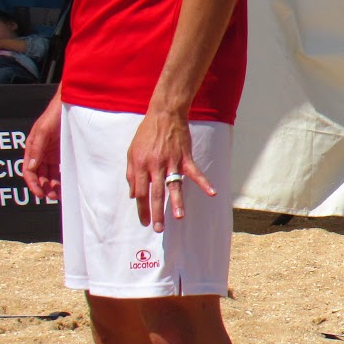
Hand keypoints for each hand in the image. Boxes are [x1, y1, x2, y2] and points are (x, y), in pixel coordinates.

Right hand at [23, 94, 62, 200]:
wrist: (73, 105)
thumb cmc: (55, 114)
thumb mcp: (43, 130)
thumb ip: (37, 148)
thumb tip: (32, 167)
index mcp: (33, 148)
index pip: (29, 171)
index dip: (33, 183)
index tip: (40, 194)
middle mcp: (41, 152)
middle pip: (40, 175)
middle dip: (44, 187)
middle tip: (53, 196)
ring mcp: (53, 153)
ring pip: (50, 174)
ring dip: (53, 185)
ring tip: (60, 194)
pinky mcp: (63, 153)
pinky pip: (61, 168)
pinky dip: (62, 178)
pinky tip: (66, 185)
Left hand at [127, 109, 214, 230]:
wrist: (164, 115)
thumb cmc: (146, 134)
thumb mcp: (132, 153)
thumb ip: (132, 174)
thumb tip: (133, 194)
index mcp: (140, 165)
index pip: (141, 192)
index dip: (142, 208)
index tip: (145, 222)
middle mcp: (155, 165)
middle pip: (156, 193)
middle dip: (156, 212)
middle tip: (158, 228)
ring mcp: (172, 162)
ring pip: (174, 185)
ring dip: (176, 202)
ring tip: (178, 217)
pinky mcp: (185, 157)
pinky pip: (195, 173)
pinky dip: (204, 183)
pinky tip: (212, 193)